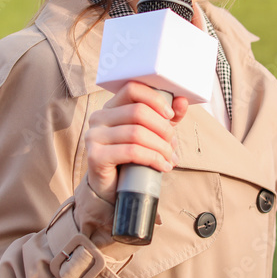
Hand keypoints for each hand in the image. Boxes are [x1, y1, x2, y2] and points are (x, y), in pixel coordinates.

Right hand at [82, 81, 188, 203]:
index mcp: (111, 107)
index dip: (155, 99)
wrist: (112, 188)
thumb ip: (166, 117)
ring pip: (136, 133)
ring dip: (160, 147)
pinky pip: (131, 151)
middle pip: (138, 112)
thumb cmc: (132, 158)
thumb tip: (182, 101)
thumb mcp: (152, 134)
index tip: (170, 115)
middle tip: (172, 144)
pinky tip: (163, 166)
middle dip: (162, 128)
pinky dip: (153, 159)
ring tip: (170, 158)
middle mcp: (99, 117)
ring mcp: (94, 136)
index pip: (132, 89)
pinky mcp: (95, 156)